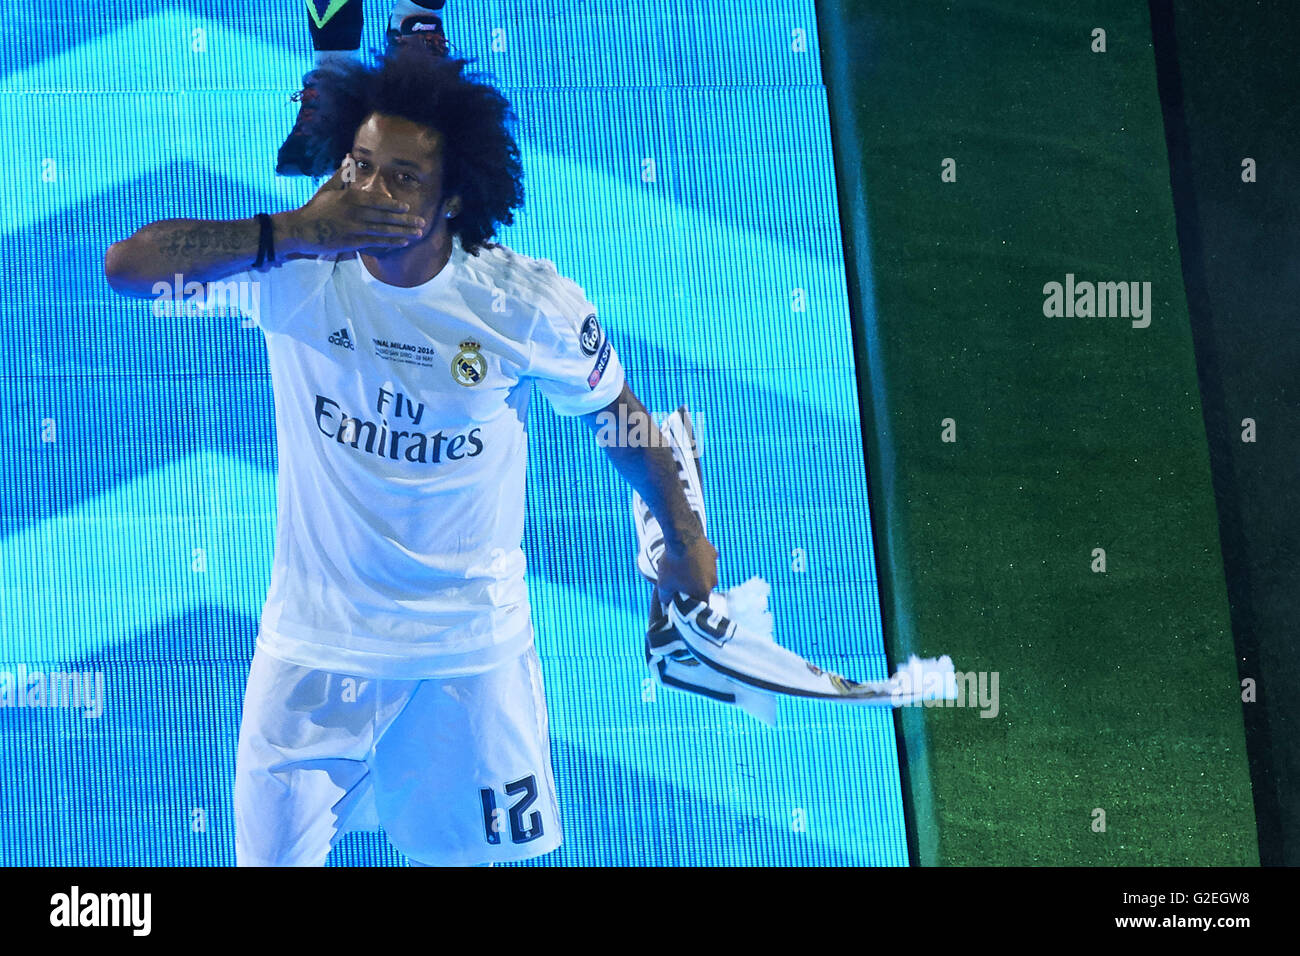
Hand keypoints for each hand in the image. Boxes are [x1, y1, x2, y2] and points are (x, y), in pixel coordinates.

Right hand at [273, 156, 426, 256]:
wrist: (301, 229)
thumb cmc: (316, 208)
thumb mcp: (328, 188)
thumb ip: (342, 174)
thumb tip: (349, 156)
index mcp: (351, 197)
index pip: (377, 201)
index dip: (393, 205)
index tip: (407, 207)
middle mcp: (356, 213)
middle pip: (385, 217)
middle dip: (406, 220)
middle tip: (422, 222)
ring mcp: (355, 228)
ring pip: (384, 231)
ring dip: (403, 232)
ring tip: (419, 233)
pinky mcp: (353, 242)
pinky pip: (376, 242)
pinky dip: (391, 242)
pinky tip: (404, 242)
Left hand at [656, 535, 718, 603]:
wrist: (682, 537)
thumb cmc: (673, 564)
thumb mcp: (663, 584)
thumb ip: (665, 597)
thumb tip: (667, 602)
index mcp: (703, 592)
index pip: (699, 604)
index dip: (690, 602)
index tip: (681, 597)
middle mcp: (713, 581)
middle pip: (703, 589)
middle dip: (693, 587)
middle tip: (680, 581)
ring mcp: (715, 566)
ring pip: (706, 574)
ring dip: (697, 572)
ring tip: (683, 565)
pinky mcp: (713, 553)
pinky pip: (707, 560)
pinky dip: (700, 559)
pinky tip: (689, 554)